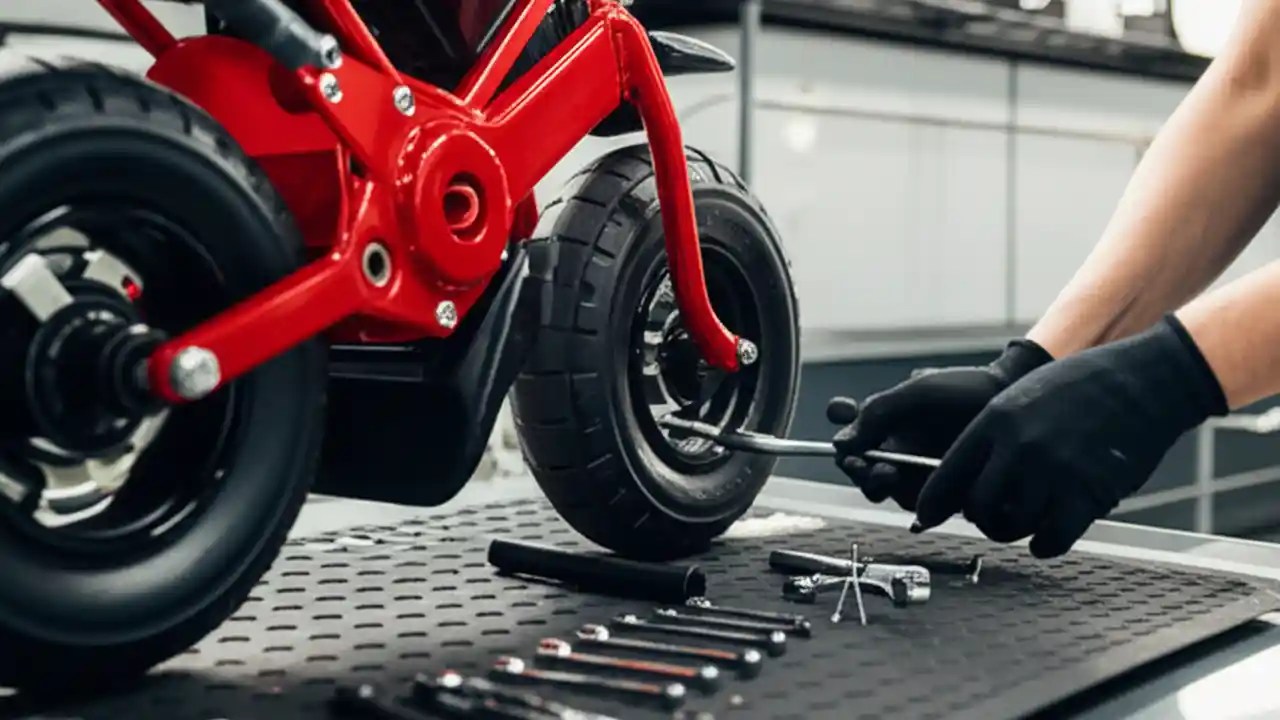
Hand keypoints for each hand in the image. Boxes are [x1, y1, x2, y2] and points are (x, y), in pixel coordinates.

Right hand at [828, 339, 1052, 509]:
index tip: (849, 450)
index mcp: (884, 426)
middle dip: (864, 474)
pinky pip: (924, 508)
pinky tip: (921, 502)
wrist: (1012, 396)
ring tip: (896, 475)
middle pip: (864, 475)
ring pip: (889, 493)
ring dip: (886, 488)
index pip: (849, 447)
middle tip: (879, 468)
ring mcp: (920, 473)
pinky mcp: (946, 492)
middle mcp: (898, 451)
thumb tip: (840, 442)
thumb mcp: (916, 392)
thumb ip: (876, 414)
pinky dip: (919, 508)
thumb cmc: (964, 387)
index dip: (844, 450)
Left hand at [914, 316, 1227, 557]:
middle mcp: (1019, 447)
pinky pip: (1052, 539)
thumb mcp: (1023, 396)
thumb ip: (995, 434)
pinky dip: (1045, 545)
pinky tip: (1047, 537)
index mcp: (995, 420)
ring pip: (1012, 526)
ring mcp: (1053, 470)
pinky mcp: (1088, 493)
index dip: (933, 502)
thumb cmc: (1082, 388)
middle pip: (977, 508)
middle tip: (995, 517)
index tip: (926, 516)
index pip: (948, 473)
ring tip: (1027, 520)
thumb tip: (968, 476)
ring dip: (1016, 531)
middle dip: (982, 519)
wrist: (1143, 381)